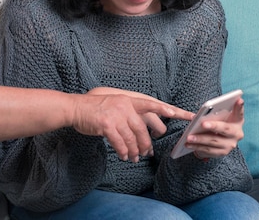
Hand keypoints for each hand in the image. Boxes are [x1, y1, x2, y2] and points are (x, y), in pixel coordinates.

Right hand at [73, 87, 192, 162]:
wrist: (76, 108)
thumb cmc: (95, 109)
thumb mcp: (115, 105)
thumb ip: (129, 114)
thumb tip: (144, 132)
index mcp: (129, 100)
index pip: (152, 105)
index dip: (168, 110)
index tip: (183, 114)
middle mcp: (124, 105)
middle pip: (143, 129)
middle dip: (146, 144)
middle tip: (147, 153)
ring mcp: (116, 115)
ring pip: (132, 138)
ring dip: (134, 151)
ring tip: (134, 158)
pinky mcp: (107, 125)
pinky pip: (120, 143)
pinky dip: (124, 152)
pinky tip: (124, 156)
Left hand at [185, 98, 244, 159]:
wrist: (219, 140)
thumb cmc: (218, 123)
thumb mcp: (219, 116)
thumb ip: (215, 113)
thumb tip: (201, 113)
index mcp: (237, 121)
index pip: (239, 112)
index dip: (239, 106)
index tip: (238, 99)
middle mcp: (237, 133)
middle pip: (225, 129)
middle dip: (214, 126)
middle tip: (203, 123)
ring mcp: (231, 144)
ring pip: (214, 141)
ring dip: (200, 139)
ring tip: (189, 137)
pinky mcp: (223, 152)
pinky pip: (209, 150)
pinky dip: (198, 147)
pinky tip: (189, 144)